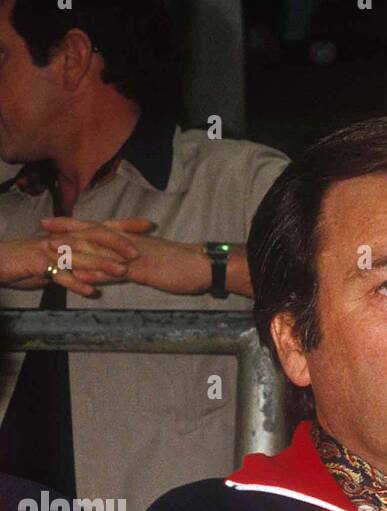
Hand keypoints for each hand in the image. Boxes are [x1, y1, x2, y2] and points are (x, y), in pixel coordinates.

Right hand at [0, 230, 133, 297]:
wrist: (2, 260)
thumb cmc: (32, 260)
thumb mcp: (62, 258)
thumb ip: (83, 258)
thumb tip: (106, 263)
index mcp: (72, 235)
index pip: (102, 226)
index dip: (125, 225)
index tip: (148, 225)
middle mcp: (64, 238)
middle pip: (94, 236)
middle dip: (117, 243)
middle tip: (139, 252)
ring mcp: (52, 251)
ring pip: (81, 255)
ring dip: (102, 264)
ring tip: (121, 272)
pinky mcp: (40, 264)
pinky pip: (61, 276)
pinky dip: (76, 283)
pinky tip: (91, 292)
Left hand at [43, 216, 212, 295]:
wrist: (204, 265)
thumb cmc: (186, 264)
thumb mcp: (158, 257)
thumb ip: (141, 258)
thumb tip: (129, 262)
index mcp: (133, 239)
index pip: (100, 227)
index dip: (78, 223)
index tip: (58, 221)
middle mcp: (130, 243)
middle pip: (93, 233)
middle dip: (67, 230)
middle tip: (43, 226)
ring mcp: (135, 256)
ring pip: (99, 251)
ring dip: (75, 251)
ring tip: (52, 251)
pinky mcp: (142, 270)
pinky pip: (115, 272)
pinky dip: (96, 273)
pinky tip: (80, 275)